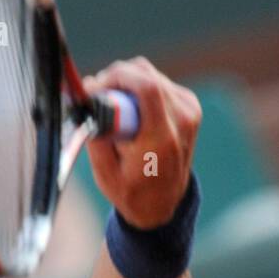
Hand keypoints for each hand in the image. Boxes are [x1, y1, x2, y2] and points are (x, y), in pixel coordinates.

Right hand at [83, 56, 201, 228]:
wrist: (160, 204)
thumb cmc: (130, 191)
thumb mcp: (105, 171)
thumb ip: (96, 131)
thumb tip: (89, 91)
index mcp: (162, 139)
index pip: (146, 86)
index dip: (115, 77)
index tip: (94, 89)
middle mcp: (182, 122)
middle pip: (144, 73)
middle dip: (115, 79)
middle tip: (99, 99)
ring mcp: (189, 111)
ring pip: (148, 73)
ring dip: (126, 85)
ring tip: (116, 113)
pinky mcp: (189, 105)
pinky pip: (156, 80)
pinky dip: (138, 90)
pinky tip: (132, 113)